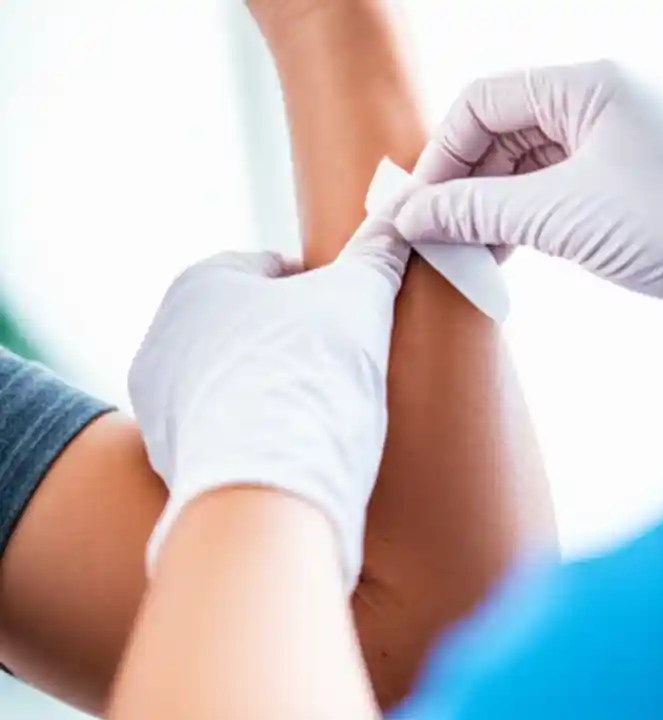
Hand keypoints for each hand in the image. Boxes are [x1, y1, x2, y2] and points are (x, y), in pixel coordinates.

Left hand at [128, 223, 408, 589]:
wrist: (266, 492)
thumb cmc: (308, 380)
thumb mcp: (360, 300)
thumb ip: (378, 256)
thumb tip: (399, 225)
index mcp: (202, 282)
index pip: (275, 268)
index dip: (324, 291)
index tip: (353, 318)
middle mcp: (165, 337)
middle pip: (252, 327)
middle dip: (293, 342)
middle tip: (345, 366)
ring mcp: (161, 404)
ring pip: (237, 382)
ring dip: (273, 392)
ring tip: (325, 416)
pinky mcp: (170, 461)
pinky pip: (226, 436)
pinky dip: (257, 439)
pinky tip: (297, 453)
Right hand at [390, 60, 662, 364]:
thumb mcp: (562, 219)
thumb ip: (477, 210)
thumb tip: (412, 215)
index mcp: (591, 82)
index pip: (485, 101)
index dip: (442, 155)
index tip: (418, 211)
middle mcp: (609, 96)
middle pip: (508, 128)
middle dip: (468, 183)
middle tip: (438, 239)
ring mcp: (628, 134)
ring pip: (537, 160)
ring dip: (499, 205)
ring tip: (472, 256)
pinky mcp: (641, 172)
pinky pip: (568, 181)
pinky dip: (536, 214)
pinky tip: (514, 252)